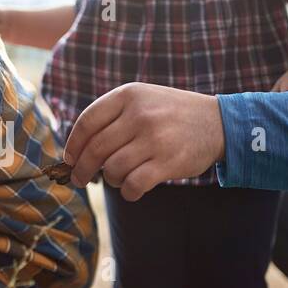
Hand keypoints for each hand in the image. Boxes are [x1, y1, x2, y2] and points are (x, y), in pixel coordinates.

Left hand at [63, 83, 224, 200]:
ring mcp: (154, 138)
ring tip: (119, 178)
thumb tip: (75, 152)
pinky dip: (128, 191)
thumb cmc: (171, 115)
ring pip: (113, 169)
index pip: (87, 122)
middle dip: (82, 170)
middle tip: (80, 179)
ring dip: (111, 179)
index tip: (69, 160)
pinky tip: (132, 188)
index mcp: (129, 95)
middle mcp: (139, 114)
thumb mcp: (142, 100)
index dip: (73, 145)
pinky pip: (133, 185)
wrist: (218, 122)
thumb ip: (112, 118)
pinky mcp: (168, 161)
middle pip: (95, 150)